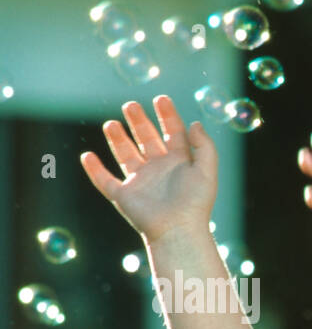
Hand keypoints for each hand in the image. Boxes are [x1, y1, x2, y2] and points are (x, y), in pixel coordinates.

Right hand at [80, 96, 216, 244]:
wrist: (178, 230)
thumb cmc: (195, 202)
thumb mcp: (207, 170)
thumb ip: (204, 146)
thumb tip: (195, 123)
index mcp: (180, 163)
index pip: (173, 133)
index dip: (168, 115)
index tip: (161, 98)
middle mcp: (159, 170)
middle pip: (147, 139)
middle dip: (139, 121)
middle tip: (131, 105)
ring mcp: (140, 182)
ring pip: (126, 154)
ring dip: (118, 138)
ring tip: (112, 123)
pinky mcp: (124, 195)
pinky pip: (105, 180)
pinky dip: (94, 169)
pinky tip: (87, 156)